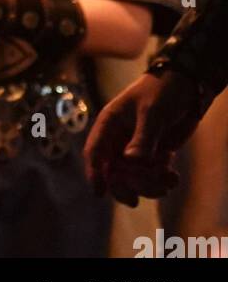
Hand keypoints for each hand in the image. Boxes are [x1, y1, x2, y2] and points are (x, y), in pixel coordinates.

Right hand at [84, 70, 203, 205]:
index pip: (94, 151)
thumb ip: (143, 138)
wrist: (187, 88)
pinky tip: (173, 177)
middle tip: (149, 189)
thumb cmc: (162, 91)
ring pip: (133, 179)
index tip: (99, 193)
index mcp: (110, 123)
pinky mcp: (152, 155)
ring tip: (168, 182)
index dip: (94, 172)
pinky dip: (162, 182)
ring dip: (149, 186)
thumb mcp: (152, 113)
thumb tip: (131, 162)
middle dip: (129, 185)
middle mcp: (119, 139)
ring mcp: (136, 149)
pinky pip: (152, 178)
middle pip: (113, 172)